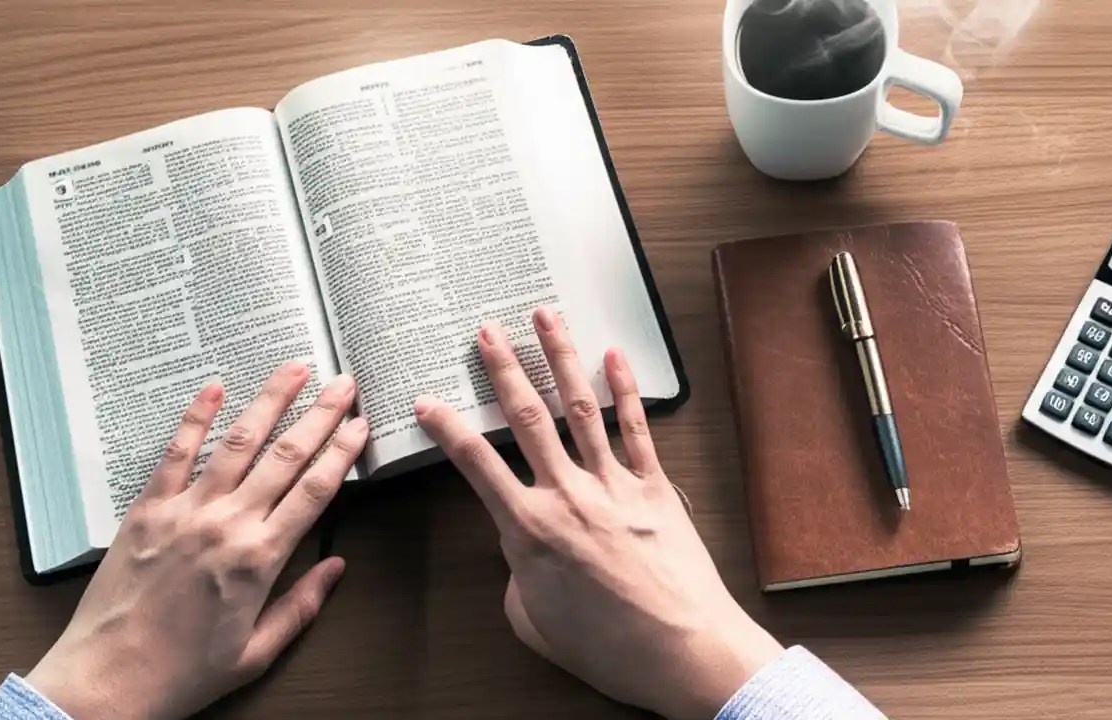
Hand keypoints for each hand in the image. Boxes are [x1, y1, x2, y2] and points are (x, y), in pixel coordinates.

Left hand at [26, 363, 367, 718]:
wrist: (106, 681)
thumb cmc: (182, 674)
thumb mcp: (256, 652)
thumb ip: (301, 606)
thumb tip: (336, 568)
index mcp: (260, 559)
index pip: (315, 491)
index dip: (342, 452)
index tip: (361, 424)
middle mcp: (227, 524)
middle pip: (286, 456)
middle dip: (320, 415)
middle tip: (343, 383)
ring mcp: (185, 511)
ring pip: (238, 443)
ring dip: (270, 401)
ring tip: (293, 369)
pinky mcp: (148, 510)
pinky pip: (176, 454)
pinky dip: (196, 417)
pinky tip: (214, 387)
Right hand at [415, 309, 782, 719]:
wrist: (682, 651)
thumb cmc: (610, 648)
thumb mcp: (534, 622)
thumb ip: (518, 578)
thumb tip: (525, 554)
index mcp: (530, 530)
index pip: (477, 466)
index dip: (449, 429)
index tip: (429, 401)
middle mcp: (568, 496)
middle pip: (526, 418)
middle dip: (503, 368)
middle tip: (487, 331)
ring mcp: (614, 486)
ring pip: (579, 409)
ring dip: (560, 358)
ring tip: (546, 317)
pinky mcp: (655, 489)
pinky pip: (637, 430)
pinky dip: (626, 390)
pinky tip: (615, 357)